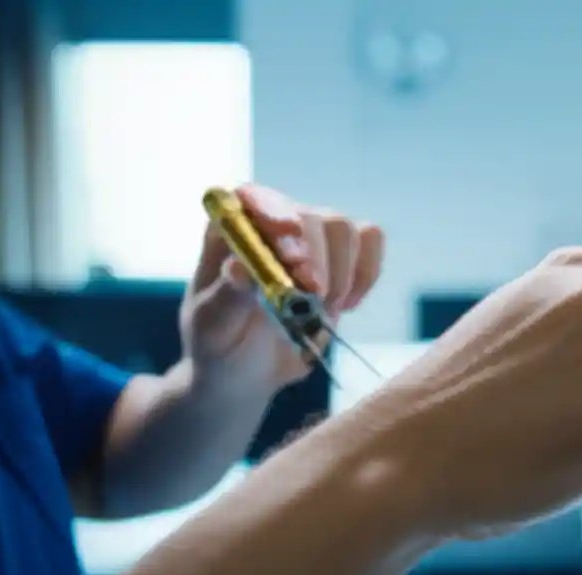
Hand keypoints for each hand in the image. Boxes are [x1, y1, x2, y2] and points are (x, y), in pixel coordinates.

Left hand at [180, 185, 385, 394]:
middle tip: (313, 297)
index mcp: (230, 229)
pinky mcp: (341, 255)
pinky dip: (365, 274)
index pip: (254, 199)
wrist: (246, 370)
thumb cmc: (219, 341)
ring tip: (321, 308)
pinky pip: (369, 241)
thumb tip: (240, 267)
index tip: (292, 255)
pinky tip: (345, 305)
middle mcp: (271, 223)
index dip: (277, 215)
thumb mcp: (212, 325)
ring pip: (343, 229)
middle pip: (309, 216)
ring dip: (341, 273)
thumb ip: (225, 296)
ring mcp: (310, 237)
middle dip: (317, 258)